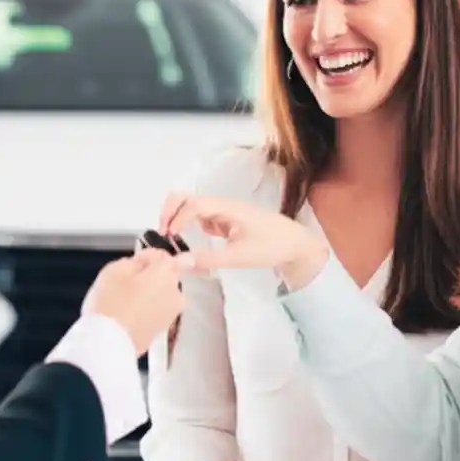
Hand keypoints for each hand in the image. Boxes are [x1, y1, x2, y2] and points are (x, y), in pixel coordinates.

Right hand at [83, 249, 181, 355]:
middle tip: (124, 283)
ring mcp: (171, 313)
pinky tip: (127, 314)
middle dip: (148, 278)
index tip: (134, 261)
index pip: (164, 256)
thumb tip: (141, 264)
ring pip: (160, 295)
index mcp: (166, 273)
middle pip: (164, 277)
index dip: (147, 257)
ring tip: (124, 301)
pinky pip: (156, 312)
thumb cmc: (111, 305)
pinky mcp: (163, 330)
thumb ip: (133, 261)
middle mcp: (175, 292)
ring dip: (147, 295)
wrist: (109, 344)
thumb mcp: (114, 270)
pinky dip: (145, 310)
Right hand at [158, 193, 327, 288]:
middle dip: (170, 211)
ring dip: (178, 218)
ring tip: (172, 240)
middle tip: (163, 233)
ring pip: (192, 207)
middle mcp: (222, 205)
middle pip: (187, 197)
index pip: (193, 205)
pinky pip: (202, 218)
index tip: (168, 238)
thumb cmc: (271, 246)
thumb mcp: (239, 257)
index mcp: (227, 207)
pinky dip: (191, 226)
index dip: (176, 219)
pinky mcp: (226, 220)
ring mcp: (223, 211)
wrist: (296, 245)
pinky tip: (192, 241)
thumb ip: (208, 259)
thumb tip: (180, 263)